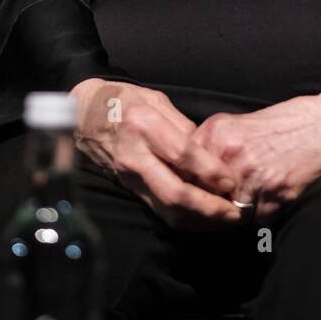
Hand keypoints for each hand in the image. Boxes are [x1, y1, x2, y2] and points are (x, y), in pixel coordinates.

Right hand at [69, 78, 246, 232]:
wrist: (86, 116)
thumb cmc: (125, 101)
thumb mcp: (155, 99)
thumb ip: (182, 125)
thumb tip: (208, 153)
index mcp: (142, 125)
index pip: (182, 154)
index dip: (209, 170)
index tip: (230, 180)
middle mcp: (134, 155)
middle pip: (174, 191)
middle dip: (208, 207)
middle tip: (234, 212)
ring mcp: (129, 177)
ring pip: (167, 208)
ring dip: (199, 219)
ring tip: (224, 220)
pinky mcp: (130, 189)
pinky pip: (159, 210)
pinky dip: (184, 218)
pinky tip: (203, 219)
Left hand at [186, 81, 320, 219]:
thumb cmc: (287, 123)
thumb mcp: (240, 123)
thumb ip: (214, 146)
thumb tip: (191, 177)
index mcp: (216, 132)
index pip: (185, 174)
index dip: (186, 191)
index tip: (187, 202)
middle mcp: (228, 152)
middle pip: (201, 196)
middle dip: (205, 209)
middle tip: (210, 216)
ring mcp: (250, 174)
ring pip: (225, 213)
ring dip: (230, 219)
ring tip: (240, 214)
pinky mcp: (272, 192)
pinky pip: (254, 220)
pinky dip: (258, 220)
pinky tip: (265, 208)